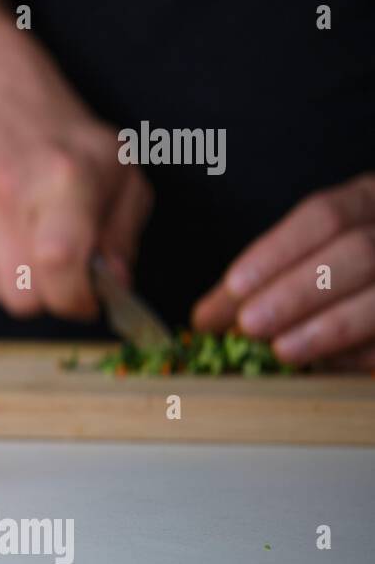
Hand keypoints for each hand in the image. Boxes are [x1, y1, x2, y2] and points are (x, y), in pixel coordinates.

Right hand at [0, 97, 152, 319]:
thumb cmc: (64, 149)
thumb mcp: (119, 177)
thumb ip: (123, 236)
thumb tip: (113, 282)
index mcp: (66, 178)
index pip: (59, 264)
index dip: (72, 298)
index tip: (81, 297)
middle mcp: (8, 185)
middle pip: (20, 294)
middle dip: (39, 294)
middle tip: (45, 266)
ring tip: (11, 242)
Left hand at [192, 173, 374, 368]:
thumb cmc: (340, 265)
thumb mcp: (308, 250)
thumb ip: (262, 277)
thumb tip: (206, 318)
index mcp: (370, 199)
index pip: (324, 215)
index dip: (277, 252)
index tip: (235, 287)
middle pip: (356, 253)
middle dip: (296, 293)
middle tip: (249, 324)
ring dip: (327, 328)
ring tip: (282, 351)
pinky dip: (358, 354)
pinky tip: (323, 364)